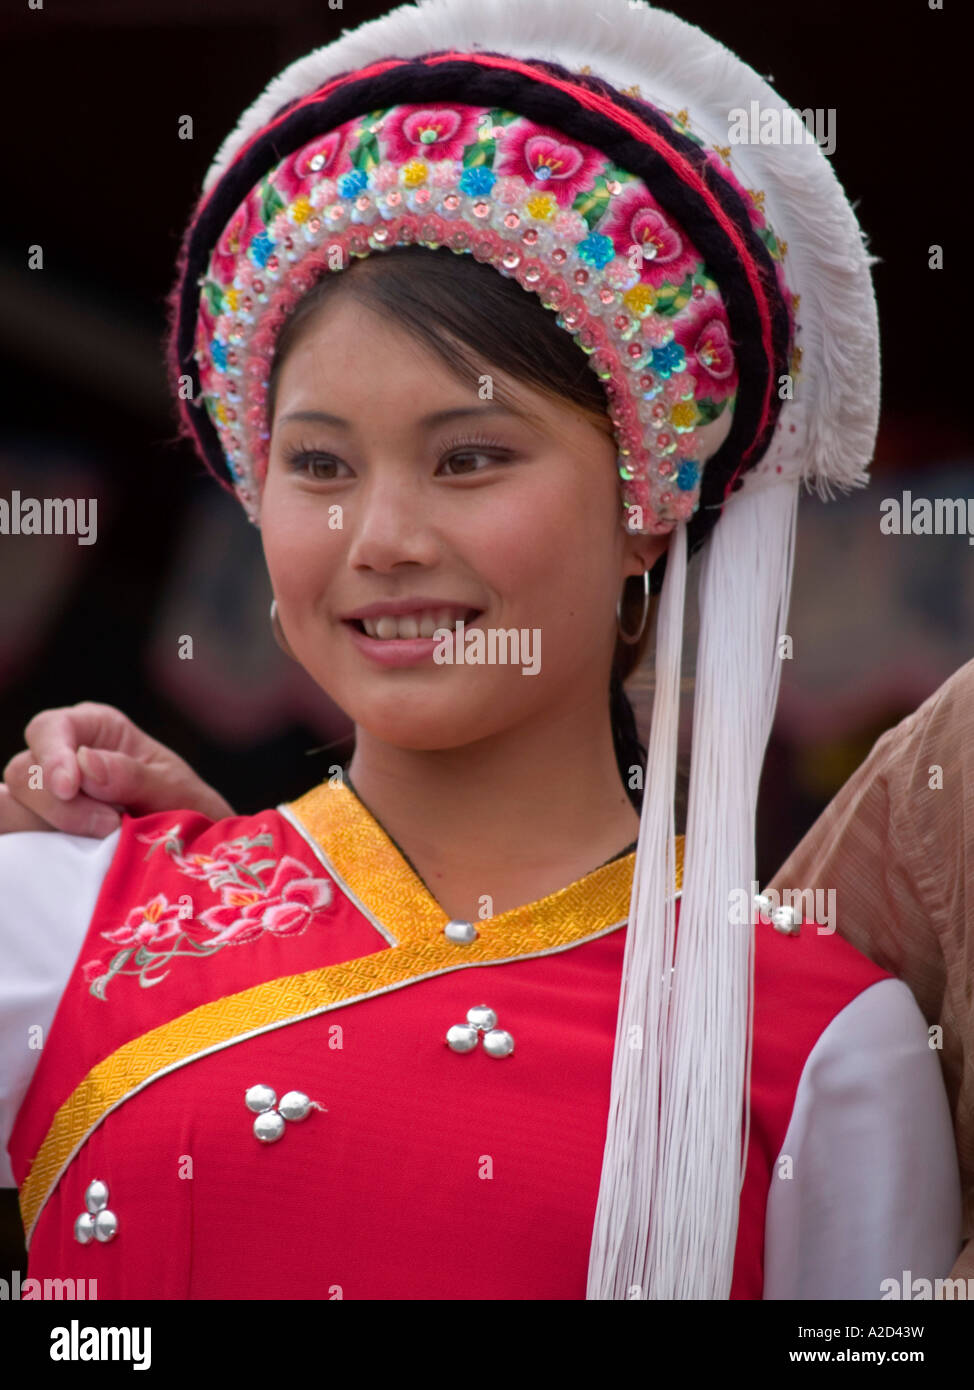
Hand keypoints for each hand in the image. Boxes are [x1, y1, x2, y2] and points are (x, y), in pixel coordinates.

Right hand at [1, 702, 233, 835]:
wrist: (196, 855)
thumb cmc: (189, 810)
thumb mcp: (174, 790)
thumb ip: (132, 775)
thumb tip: (84, 763)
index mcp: (95, 729)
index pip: (49, 728)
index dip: (51, 756)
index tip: (69, 788)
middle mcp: (63, 759)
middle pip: (23, 772)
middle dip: (60, 805)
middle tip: (108, 826)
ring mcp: (47, 800)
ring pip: (12, 809)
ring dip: (49, 829)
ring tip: (102, 842)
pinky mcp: (42, 836)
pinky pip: (18, 840)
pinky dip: (33, 851)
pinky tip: (67, 859)